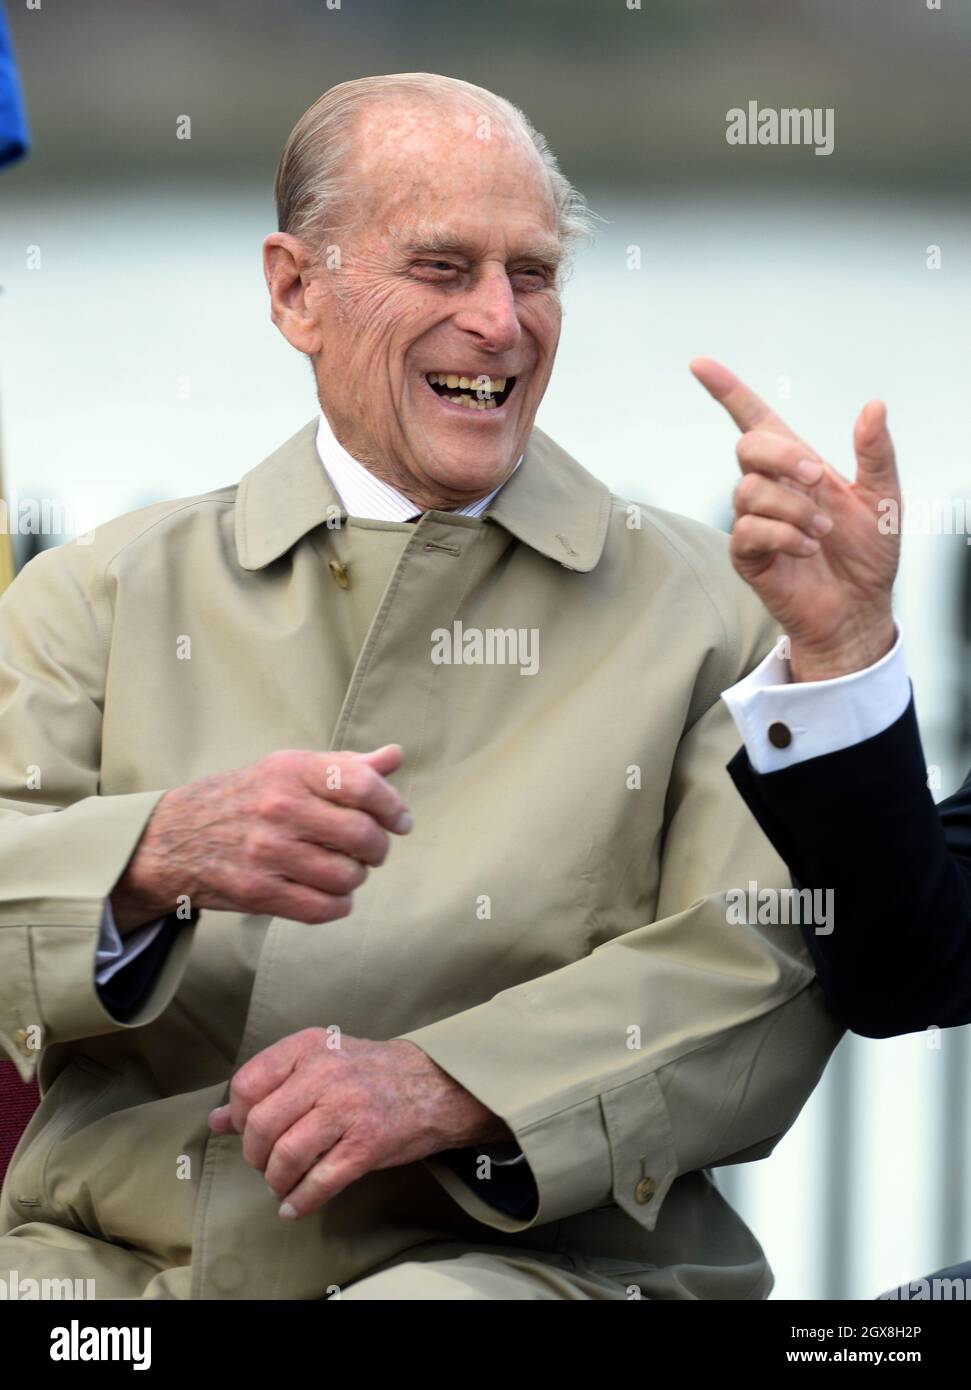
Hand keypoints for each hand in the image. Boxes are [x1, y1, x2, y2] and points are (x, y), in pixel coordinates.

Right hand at [110, 744, 411, 930]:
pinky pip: (323, 908)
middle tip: (372, 850)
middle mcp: (279, 807)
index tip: (400, 821)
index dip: (392, 806)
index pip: (363, 783)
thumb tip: (396, 756)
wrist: (173, 838)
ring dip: (356, 878)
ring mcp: (266, 852)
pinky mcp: (257, 892)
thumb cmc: (245, 798)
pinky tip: (332, 894)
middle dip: (378, 848)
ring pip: (347, 876)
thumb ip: (346, 766)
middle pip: (363, 835)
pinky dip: (339, 905)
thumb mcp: (289, 770)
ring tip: (344, 870)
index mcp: (291, 770)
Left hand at [207, 1029, 512, 1217]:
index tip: (249, 1131)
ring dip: (276, 1180)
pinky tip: (295, 1205)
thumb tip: (216, 1120)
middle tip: (266, 1163)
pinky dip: (301, 1200)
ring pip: (286, 1154)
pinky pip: (320, 1181)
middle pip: (261, 1124)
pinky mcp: (366, 1144)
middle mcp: (325, 1073)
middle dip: (255, 1154)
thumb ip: (269, 1087)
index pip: (247, 1084)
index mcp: (308, 1047)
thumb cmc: (371, 1074)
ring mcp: (347, 1108)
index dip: (238, 1117)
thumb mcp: (319, 1063)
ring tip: (283, 1183)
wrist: (436, 1085)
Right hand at [690, 357, 899, 680]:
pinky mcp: (748, 555)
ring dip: (792, 508)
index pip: (753, 419)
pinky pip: (749, 531)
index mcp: (797, 467)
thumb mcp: (883, 497)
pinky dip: (783, 536)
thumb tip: (873, 406)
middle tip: (816, 480)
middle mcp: (770, 489)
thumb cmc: (868, 555)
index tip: (700, 364)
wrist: (858, 608)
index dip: (727, 391)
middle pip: (748, 448)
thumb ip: (876, 453)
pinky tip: (806, 549)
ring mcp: (755, 521)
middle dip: (781, 457)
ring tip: (821, 532)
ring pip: (749, 491)